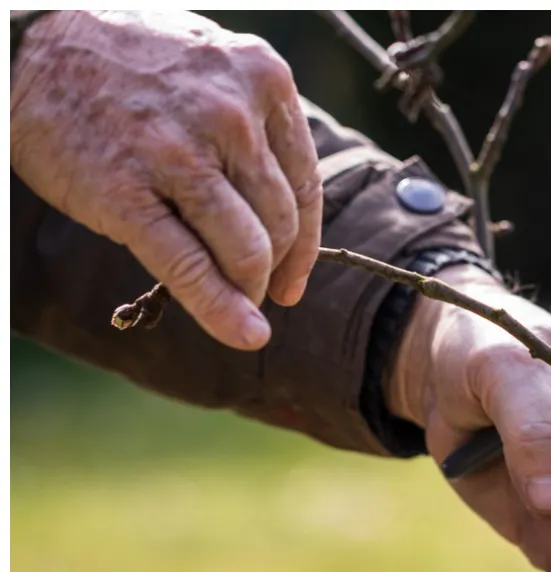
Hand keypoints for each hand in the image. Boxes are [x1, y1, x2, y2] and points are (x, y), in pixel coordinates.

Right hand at [10, 11, 322, 350]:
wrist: (32, 45)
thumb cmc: (131, 67)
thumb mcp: (212, 70)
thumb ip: (256, 126)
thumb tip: (289, 216)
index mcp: (262, 78)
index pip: (305, 185)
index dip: (306, 246)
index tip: (295, 278)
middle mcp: (231, 113)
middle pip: (280, 224)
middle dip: (271, 269)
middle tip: (253, 288)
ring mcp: (178, 154)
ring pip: (247, 250)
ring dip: (248, 289)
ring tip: (237, 301)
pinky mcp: (127, 194)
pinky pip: (190, 267)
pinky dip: (222, 310)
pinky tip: (242, 334)